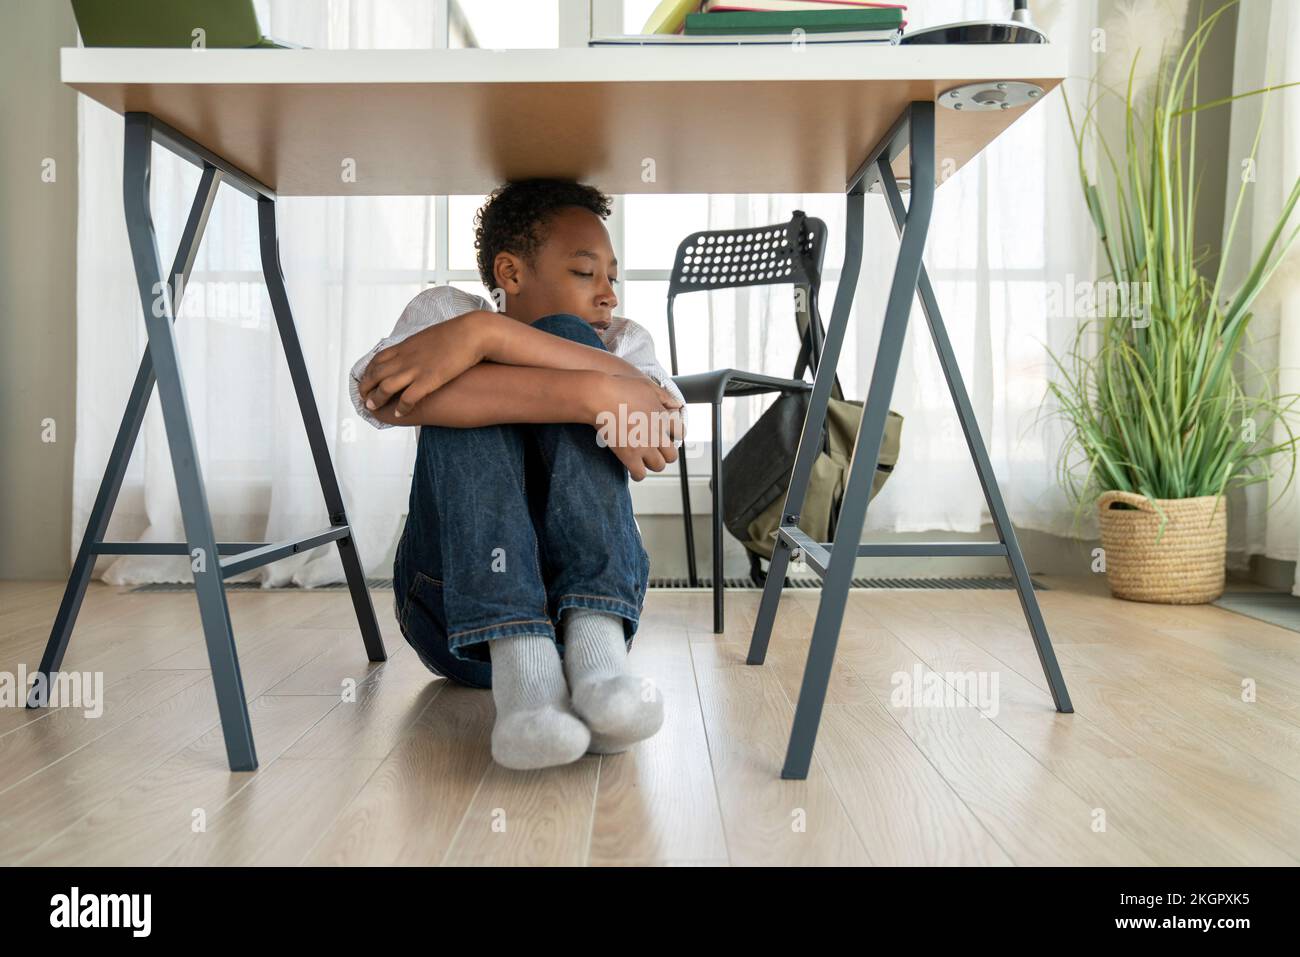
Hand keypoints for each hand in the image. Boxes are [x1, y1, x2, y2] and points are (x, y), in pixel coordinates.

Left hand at [359, 313, 487, 417]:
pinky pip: (408, 398)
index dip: (368, 371)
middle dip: (366, 386)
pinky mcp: (429, 380)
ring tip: (372, 407)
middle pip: (376, 374)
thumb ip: (419, 346)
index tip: (366, 380)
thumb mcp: (430, 337)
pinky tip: (400, 414)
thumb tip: (417, 351)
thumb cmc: (457, 334)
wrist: (472, 333)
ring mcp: (416, 369)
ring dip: (376, 398)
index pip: (378, 359)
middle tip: (363, 397)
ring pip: (386, 387)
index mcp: (406, 346)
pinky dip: (401, 407)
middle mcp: (406, 358)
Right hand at [590, 372, 685, 480]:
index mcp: (663, 417)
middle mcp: (657, 434)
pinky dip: (638, 474)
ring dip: (653, 464)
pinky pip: (640, 474)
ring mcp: (644, 446)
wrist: (600, 396)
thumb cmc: (620, 387)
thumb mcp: (648, 386)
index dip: (674, 436)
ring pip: (659, 466)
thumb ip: (665, 396)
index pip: (680, 433)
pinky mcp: (629, 456)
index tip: (667, 437)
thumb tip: (678, 405)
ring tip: (644, 460)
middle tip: (656, 452)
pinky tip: (633, 470)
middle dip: (665, 454)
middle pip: (672, 455)